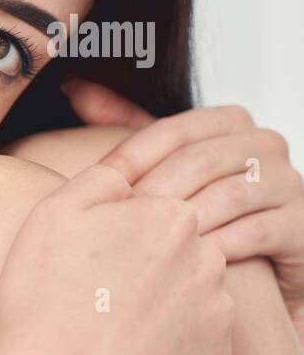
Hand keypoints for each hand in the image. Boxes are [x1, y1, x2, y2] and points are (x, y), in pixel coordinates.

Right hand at [0, 162, 233, 354]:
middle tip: (88, 297)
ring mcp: (217, 316)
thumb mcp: (52, 214)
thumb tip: (126, 173)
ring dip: (154, 309)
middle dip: (140, 270)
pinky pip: (191, 346)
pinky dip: (163, 350)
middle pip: (174, 254)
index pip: (150, 214)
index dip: (111, 236)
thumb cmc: (45, 304)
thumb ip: (101, 177)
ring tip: (102, 331)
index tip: (82, 262)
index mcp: (172, 217)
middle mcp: (208, 261)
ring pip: (185, 299)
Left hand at [62, 76, 303, 327]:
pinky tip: (182, 266)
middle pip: (198, 161)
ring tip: (141, 247)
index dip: (128, 160)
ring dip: (180, 224)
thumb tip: (74, 88)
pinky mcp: (303, 226)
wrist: (255, 266)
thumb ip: (124, 124)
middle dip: (150, 195)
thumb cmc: (198, 212)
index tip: (92, 189)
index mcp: (229, 122)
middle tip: (111, 225)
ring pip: (227, 195)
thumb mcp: (163, 164)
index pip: (172, 130)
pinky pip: (256, 231)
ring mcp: (290, 183)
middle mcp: (265, 145)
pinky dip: (215, 248)